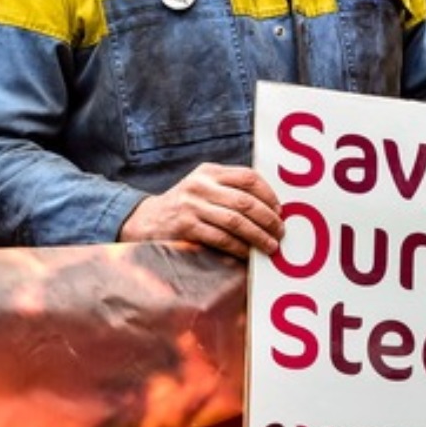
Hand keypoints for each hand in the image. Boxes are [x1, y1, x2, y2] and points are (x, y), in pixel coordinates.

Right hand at [119, 163, 283, 256]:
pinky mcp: (186, 227)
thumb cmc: (183, 207)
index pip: (248, 177)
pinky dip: (239, 248)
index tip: (280, 210)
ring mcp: (192, 205)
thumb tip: (270, 208)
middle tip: (280, 232)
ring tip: (271, 246)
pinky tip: (249, 254)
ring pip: (236, 221)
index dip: (269, 195)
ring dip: (258, 236)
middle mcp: (200, 185)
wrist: (145, 220)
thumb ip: (228, 190)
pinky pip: (221, 238)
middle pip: (245, 201)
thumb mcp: (202, 187)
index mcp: (209, 171)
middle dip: (268, 219)